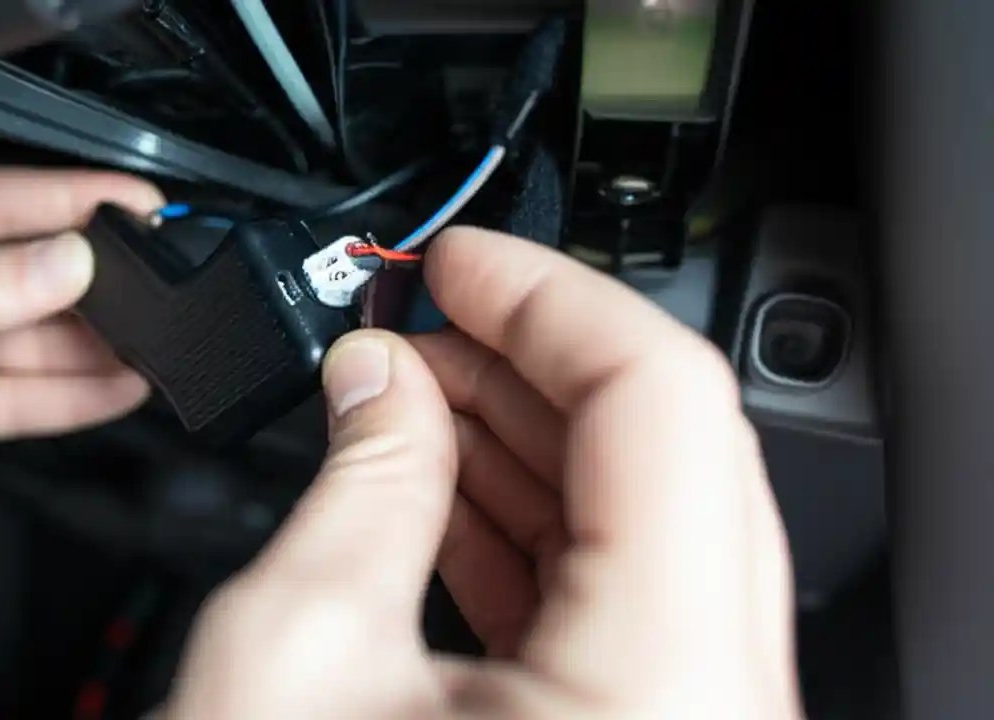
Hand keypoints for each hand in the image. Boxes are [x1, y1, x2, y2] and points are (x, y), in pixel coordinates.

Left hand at [0, 169, 161, 573]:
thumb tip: (63, 261)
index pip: (2, 202)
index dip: (77, 201)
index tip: (142, 207)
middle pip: (35, 272)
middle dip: (101, 279)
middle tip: (162, 285)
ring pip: (45, 338)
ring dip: (102, 343)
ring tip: (157, 344)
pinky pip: (33, 397)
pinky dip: (82, 396)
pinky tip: (124, 386)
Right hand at [164, 229, 801, 718]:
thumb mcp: (293, 658)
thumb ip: (355, 480)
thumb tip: (375, 377)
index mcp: (661, 693)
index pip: (659, 405)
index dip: (548, 299)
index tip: (459, 264)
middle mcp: (712, 718)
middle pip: (666, 460)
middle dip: (531, 367)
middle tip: (421, 324)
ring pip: (644, 531)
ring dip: (529, 441)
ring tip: (415, 393)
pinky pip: (614, 606)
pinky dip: (529, 530)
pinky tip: (441, 486)